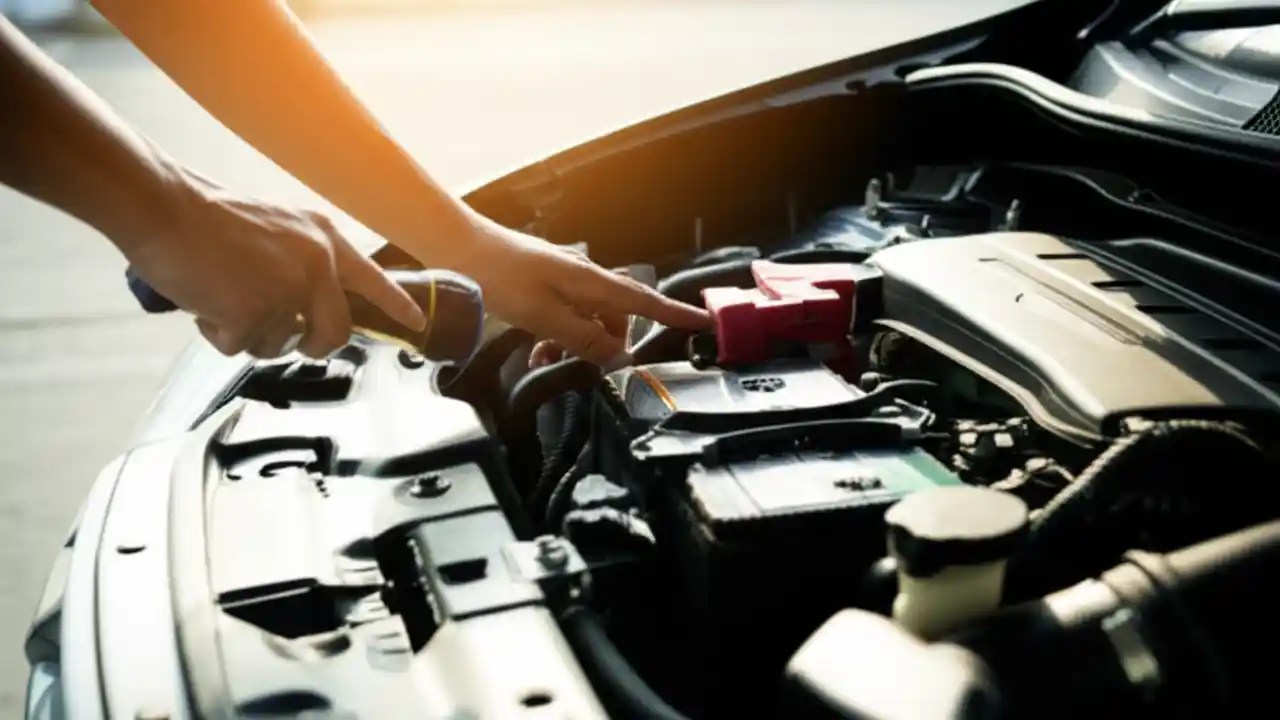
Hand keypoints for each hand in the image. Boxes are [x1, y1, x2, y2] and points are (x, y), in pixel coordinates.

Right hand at [122, 177, 424, 358]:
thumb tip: (312, 307)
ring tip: (223, 294)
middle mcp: (318, 266)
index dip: (396, 305)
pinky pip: (237, 347)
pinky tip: (204, 301)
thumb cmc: (209, 217)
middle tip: (290, 340)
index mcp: (326, 240)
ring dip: (248, 333)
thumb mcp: (278, 228)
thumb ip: (304, 261)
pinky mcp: (255, 314)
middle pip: (332, 333)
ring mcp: (288, 292)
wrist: (165, 207)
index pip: (373, 279)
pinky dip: (216, 333)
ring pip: (277, 344)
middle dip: (310, 345)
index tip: (417, 323)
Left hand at [430, 212, 708, 367]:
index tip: (702, 324)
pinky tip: (538, 350)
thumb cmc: (496, 276)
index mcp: (589, 281)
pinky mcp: (544, 283)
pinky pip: (567, 314)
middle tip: (589, 369)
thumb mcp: (540, 316)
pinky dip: (560, 335)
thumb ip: (582, 337)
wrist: (456, 246)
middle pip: (617, 317)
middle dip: (609, 344)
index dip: (674, 315)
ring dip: (578, 343)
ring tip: (548, 361)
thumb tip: (618, 356)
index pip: (643, 301)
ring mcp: (563, 278)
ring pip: (589, 319)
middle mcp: (583, 276)